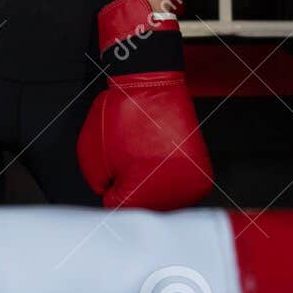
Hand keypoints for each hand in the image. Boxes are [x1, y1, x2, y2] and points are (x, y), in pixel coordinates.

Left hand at [77, 0, 212, 209]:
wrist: (153, 81)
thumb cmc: (123, 113)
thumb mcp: (90, 153)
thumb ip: (97, 184)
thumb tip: (111, 196)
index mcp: (143, 194)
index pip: (117, 210)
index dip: (109, 187)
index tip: (113, 172)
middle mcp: (173, 196)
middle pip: (142, 208)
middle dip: (130, 186)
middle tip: (128, 158)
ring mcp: (192, 187)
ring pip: (162, 201)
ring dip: (150, 184)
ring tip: (145, 154)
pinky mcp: (202, 175)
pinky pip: (178, 189)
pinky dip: (167, 177)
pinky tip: (158, 157)